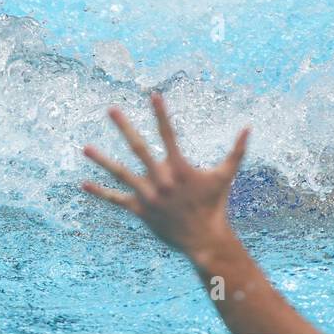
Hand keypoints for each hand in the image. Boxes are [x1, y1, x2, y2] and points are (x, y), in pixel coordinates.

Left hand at [82, 92, 249, 263]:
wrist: (204, 238)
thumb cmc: (215, 204)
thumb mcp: (226, 175)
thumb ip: (237, 150)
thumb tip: (249, 127)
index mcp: (179, 167)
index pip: (168, 133)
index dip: (160, 113)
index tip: (153, 94)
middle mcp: (161, 179)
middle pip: (138, 148)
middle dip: (124, 127)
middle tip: (111, 109)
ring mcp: (148, 195)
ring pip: (121, 173)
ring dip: (102, 160)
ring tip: (85, 148)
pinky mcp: (141, 210)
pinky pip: (117, 200)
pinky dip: (101, 193)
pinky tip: (84, 184)